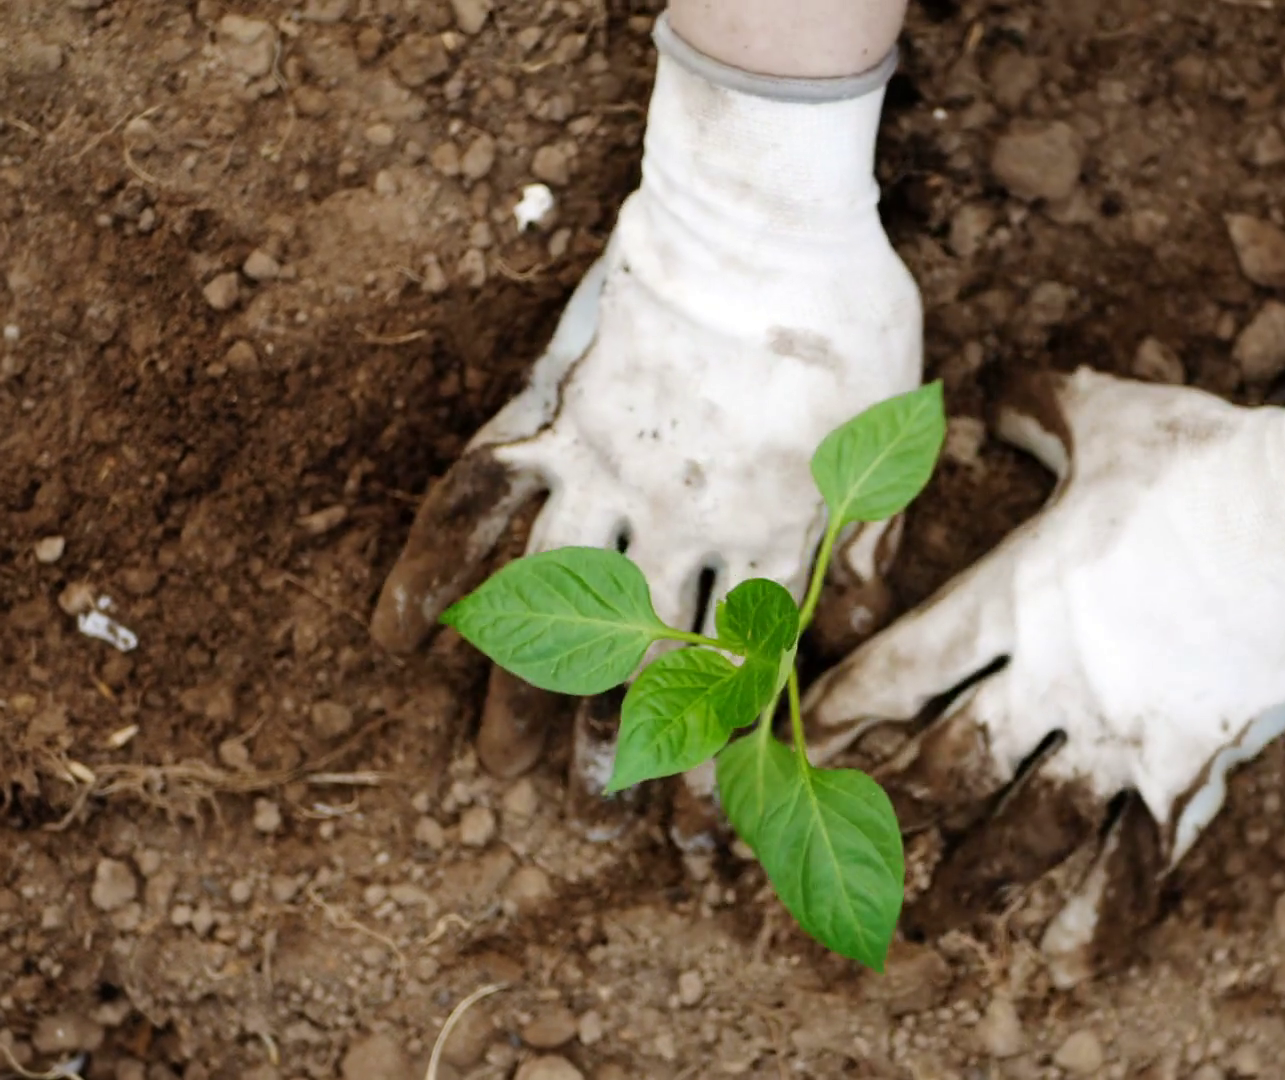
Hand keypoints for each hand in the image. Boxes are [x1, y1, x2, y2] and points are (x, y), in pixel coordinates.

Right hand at [372, 30, 919, 809]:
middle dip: (622, 755)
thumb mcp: (886, 425)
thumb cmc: (841, 310)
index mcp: (779, 530)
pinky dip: (431, 561)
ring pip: (560, 609)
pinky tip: (393, 633)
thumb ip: (868, 527)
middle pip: (650, 662)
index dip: (726, 751)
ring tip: (497, 777)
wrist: (762, 211)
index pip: (749, 668)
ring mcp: (612, 474)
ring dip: (525, 697)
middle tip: (598, 821)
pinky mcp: (558, 422)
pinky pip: (480, 501)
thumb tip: (854, 618)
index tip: (706, 823)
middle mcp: (688, 521)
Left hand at [805, 341, 1284, 984]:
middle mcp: (1053, 679)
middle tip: (853, 835)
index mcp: (1018, 597)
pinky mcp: (1188, 763)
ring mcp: (1120, 731)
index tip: (799, 744)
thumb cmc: (1206, 460)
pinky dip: (1107, 913)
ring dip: (977, 876)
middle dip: (894, 804)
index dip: (842, 712)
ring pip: (1025, 827)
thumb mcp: (1107, 419)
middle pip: (948, 765)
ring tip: (939, 911)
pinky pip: (1139, 857)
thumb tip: (994, 395)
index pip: (901, 670)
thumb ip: (1037, 409)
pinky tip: (1075, 958)